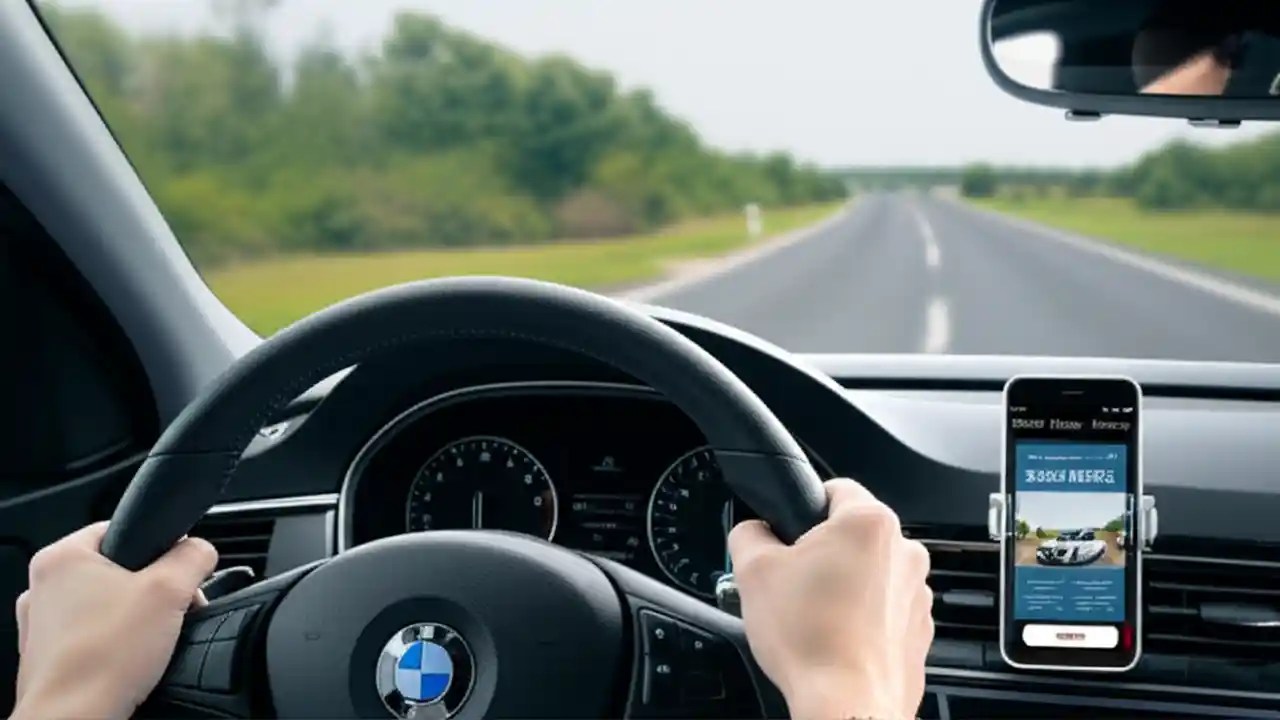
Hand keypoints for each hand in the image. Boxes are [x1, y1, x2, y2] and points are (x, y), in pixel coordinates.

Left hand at [11, 522, 216, 719]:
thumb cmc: (104, 659)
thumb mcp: (170, 591)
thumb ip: (194, 557)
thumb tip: (201, 550)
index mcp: (62, 557)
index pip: (125, 528)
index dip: (163, 547)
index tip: (179, 572)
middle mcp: (43, 587)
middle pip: (120, 569)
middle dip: (155, 589)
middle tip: (174, 610)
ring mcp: (42, 626)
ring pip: (108, 605)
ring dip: (137, 618)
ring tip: (153, 640)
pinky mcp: (50, 657)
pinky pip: (95, 637)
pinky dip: (117, 644)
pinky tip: (132, 660)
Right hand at [728, 478, 932, 719]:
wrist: (847, 704)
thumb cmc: (810, 640)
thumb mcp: (753, 571)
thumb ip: (748, 533)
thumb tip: (753, 531)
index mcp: (869, 522)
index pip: (833, 488)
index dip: (802, 510)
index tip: (788, 536)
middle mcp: (905, 551)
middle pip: (852, 533)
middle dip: (821, 552)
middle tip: (792, 582)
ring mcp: (917, 592)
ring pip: (869, 572)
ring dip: (843, 585)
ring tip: (813, 616)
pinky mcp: (918, 628)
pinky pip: (883, 608)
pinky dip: (861, 617)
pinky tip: (834, 637)